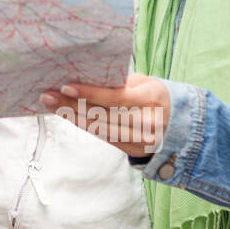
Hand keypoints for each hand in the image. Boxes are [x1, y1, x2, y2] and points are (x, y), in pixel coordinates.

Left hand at [41, 72, 170, 158]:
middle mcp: (147, 122)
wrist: (181, 126)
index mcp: (152, 99)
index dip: (90, 93)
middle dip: (71, 105)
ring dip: (72, 116)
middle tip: (47, 95)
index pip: (116, 97)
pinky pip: (103, 137)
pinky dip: (84, 125)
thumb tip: (90, 77)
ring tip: (51, 104)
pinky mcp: (133, 151)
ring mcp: (141, 140)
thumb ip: (122, 83)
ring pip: (99, 128)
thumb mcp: (147, 84)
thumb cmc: (156, 97)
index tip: (66, 87)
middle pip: (102, 114)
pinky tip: (68, 116)